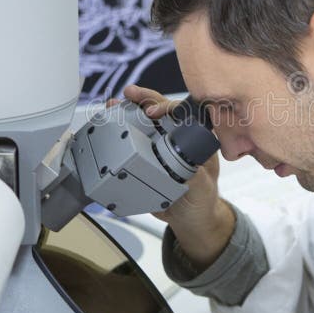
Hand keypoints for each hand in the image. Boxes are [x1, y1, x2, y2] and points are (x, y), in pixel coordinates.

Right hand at [119, 85, 235, 269]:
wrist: (188, 218)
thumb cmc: (202, 199)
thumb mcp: (202, 188)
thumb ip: (195, 177)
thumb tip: (184, 165)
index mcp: (197, 140)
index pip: (185, 113)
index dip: (168, 108)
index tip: (153, 112)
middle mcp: (179, 137)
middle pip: (161, 111)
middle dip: (144, 99)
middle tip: (129, 94)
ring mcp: (161, 145)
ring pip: (145, 121)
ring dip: (129, 110)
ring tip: (114, 105)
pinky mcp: (147, 155)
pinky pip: (134, 138)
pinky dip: (121, 129)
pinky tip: (111, 122)